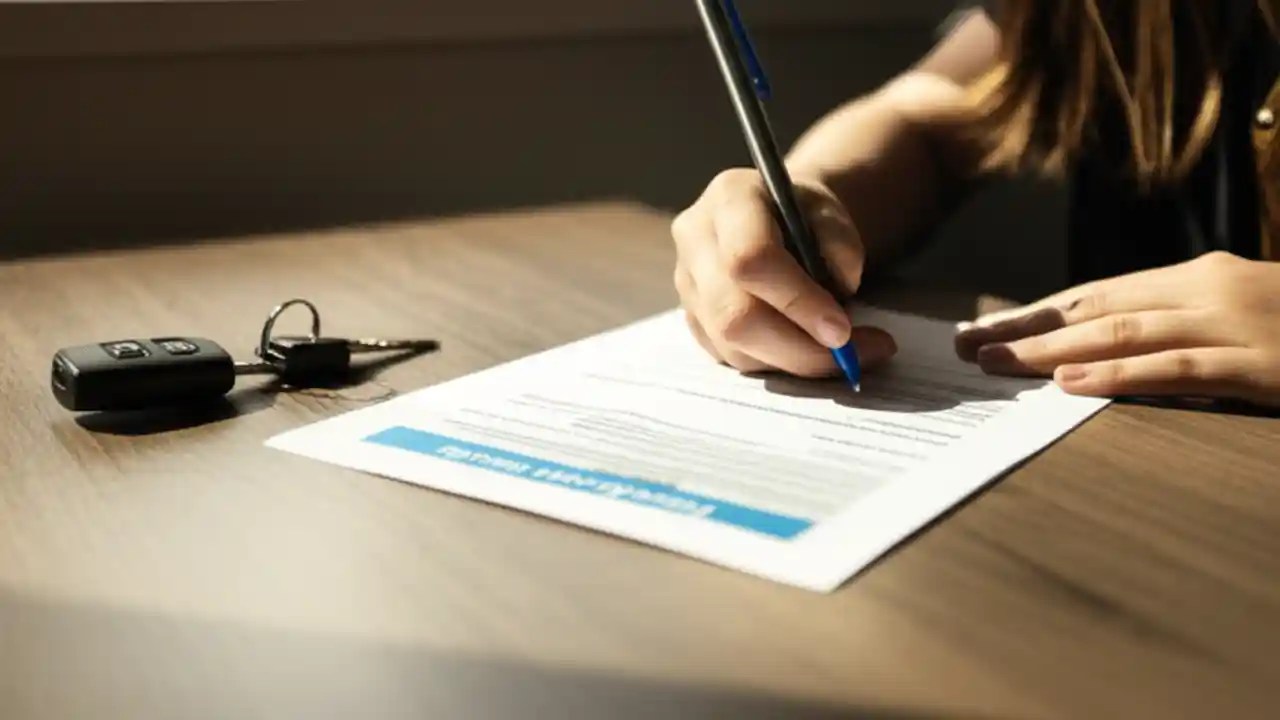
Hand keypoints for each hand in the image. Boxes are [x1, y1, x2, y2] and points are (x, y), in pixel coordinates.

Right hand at [671, 168, 897, 376]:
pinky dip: (777, 362)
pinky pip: (732, 357)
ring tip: (842, 354)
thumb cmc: (805, 215)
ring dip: (794, 361)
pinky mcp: (691, 319)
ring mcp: (686, 284)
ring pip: (733, 346)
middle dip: (799, 349)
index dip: (797, 301)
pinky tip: (805, 348)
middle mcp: (695, 242)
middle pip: (734, 316)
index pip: (750, 259)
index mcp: (729, 199)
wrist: (774, 217)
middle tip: (852, 356)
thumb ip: (841, 245)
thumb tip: (840, 292)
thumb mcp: (833, 213)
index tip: (842, 330)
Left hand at [954, 252, 1279, 405]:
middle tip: (965, 347)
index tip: (982, 329)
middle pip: (1095, 307)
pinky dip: (1121, 374)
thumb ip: (1178, 326)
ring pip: (1123, 331)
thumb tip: (1104, 348)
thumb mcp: (1239, 317)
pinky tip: (1072, 384)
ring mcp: (1235, 323)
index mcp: (1197, 277)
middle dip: (1025, 328)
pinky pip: (1180, 368)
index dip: (1035, 313)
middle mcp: (1206, 289)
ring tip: (997, 364)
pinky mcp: (1263, 363)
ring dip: (1052, 350)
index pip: (1096, 294)